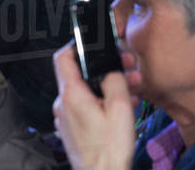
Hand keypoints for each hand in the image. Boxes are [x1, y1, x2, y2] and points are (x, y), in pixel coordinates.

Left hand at [52, 44, 134, 169]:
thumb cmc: (110, 149)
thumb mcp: (121, 108)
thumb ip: (115, 80)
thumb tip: (112, 69)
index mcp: (71, 94)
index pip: (62, 57)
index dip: (76, 46)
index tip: (92, 44)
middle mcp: (63, 104)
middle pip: (79, 74)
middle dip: (105, 68)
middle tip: (126, 67)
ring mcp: (66, 118)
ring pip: (86, 92)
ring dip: (108, 86)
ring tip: (131, 89)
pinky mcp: (72, 130)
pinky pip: (86, 107)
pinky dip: (102, 102)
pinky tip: (122, 108)